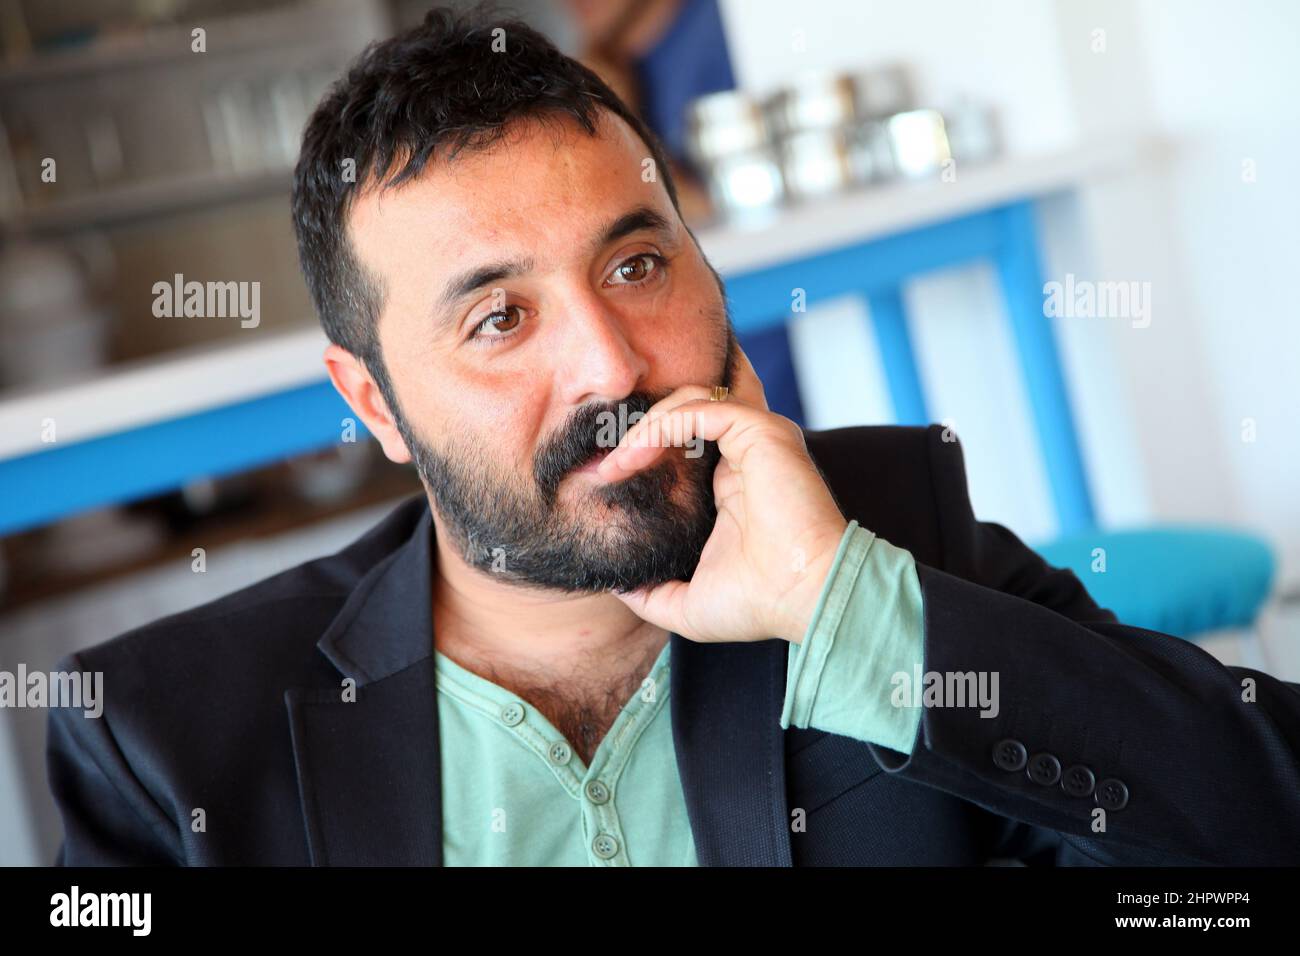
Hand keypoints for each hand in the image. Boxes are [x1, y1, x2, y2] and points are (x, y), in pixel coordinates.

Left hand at [597, 346, 848, 643]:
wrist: (803, 599)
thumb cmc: (757, 604)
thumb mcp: (685, 604)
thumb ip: (648, 593)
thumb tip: (614, 586)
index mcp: (731, 484)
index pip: (682, 443)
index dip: (640, 451)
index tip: (603, 478)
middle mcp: (745, 455)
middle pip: (683, 412)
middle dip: (637, 428)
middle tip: (600, 460)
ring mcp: (756, 439)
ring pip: (690, 401)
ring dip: (644, 425)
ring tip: (614, 460)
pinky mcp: (761, 433)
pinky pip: (701, 408)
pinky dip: (662, 424)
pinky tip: (634, 454)